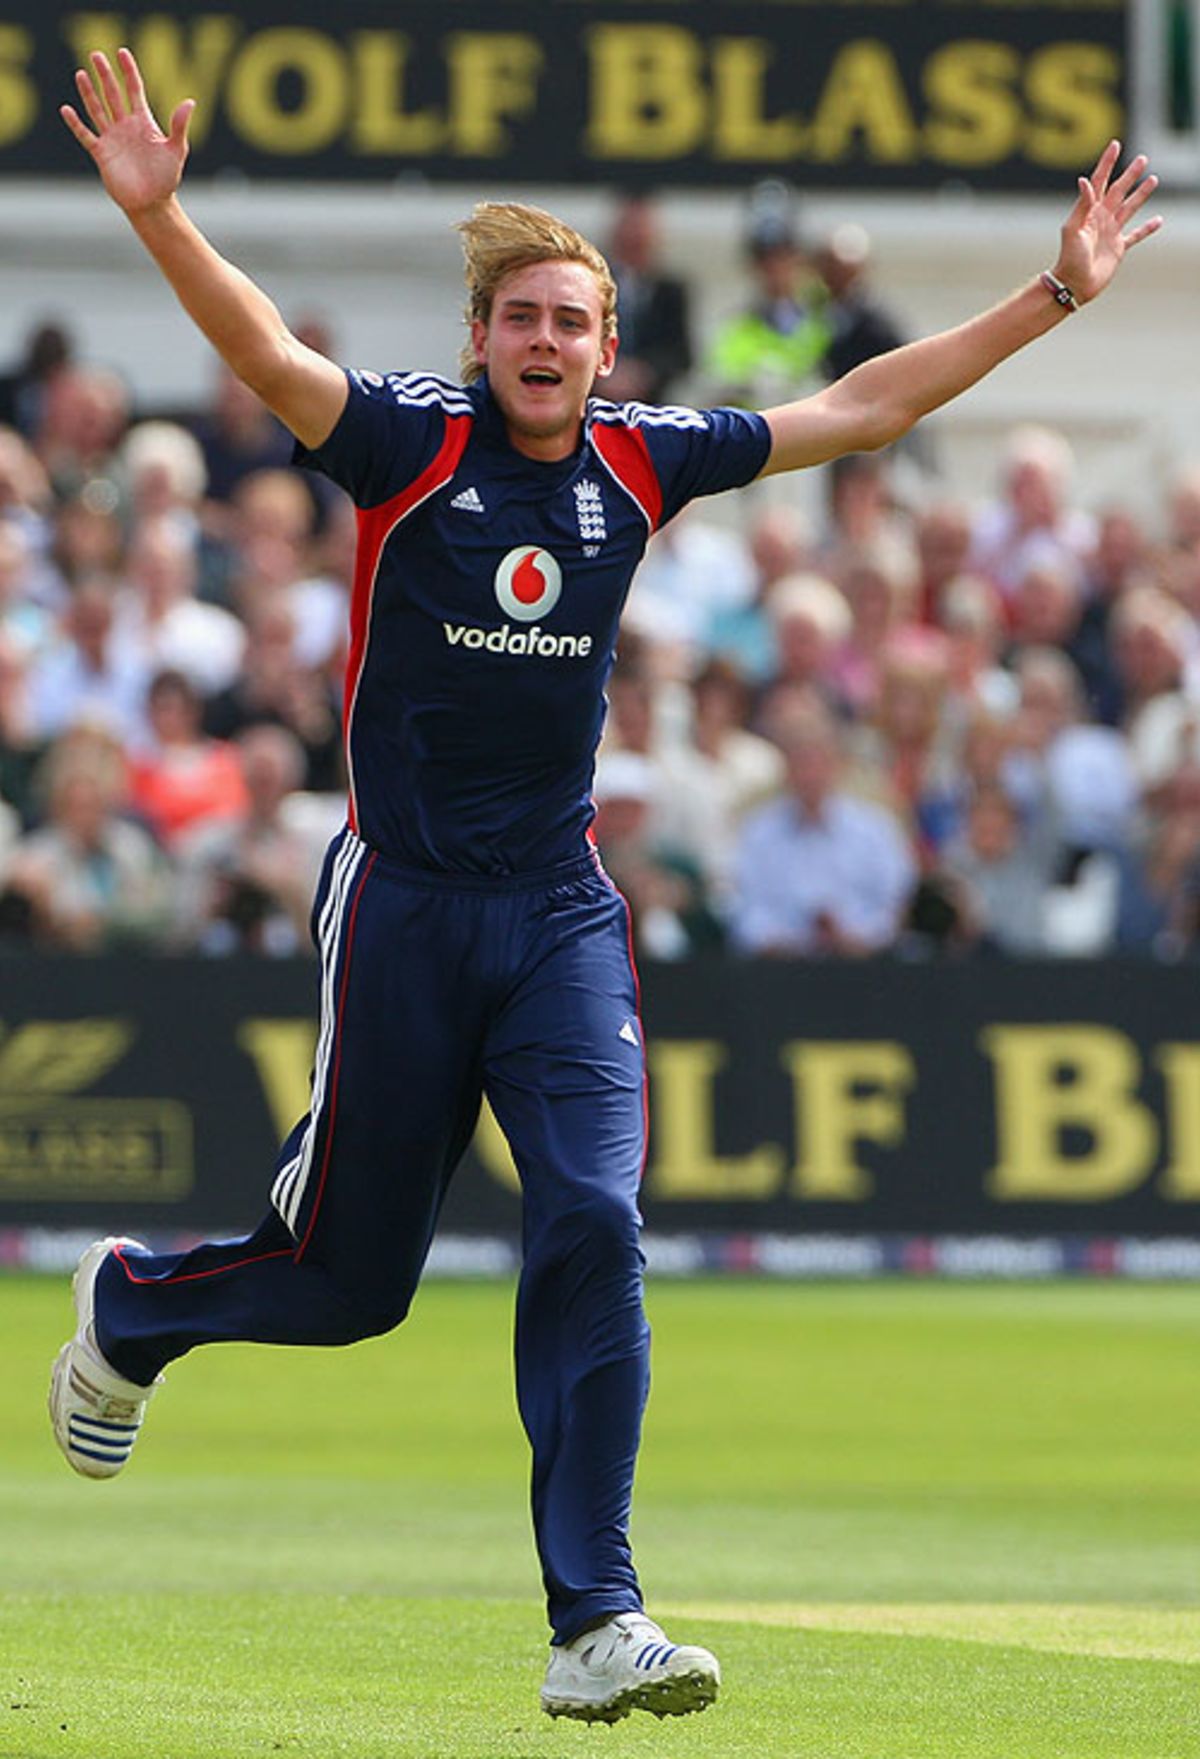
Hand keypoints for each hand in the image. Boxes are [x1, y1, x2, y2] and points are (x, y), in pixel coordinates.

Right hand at [60, 47, 194, 216]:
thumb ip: (179, 126)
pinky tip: (66, 109)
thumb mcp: (176, 150)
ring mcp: (112, 139)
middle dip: (105, 75)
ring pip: (97, 109)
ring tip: (81, 73)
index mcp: (143, 122)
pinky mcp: (102, 153)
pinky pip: (86, 135)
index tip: (122, 52)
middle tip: (96, 54)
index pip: (134, 89)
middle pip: (112, 94)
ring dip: (88, 92)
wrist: (152, 204)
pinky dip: (76, 123)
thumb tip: (189, 102)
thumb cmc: (166, 179)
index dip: (129, 71)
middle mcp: (125, 127)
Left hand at [1053, 139, 1161, 304]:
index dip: (1107, 163)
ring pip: (1130, 208)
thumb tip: (1084, 179)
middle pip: (1119, 191)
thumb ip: (1082, 205)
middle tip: (1142, 158)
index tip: (1115, 145)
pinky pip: (1136, 235)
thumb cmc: (1069, 258)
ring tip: (1153, 180)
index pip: (1100, 181)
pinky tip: (1158, 220)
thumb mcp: (1072, 229)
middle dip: (1130, 174)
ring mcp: (1111, 232)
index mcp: (1089, 211)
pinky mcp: (1119, 248)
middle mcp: (1101, 219)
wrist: (1074, 285)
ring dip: (1141, 194)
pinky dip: (1147, 228)